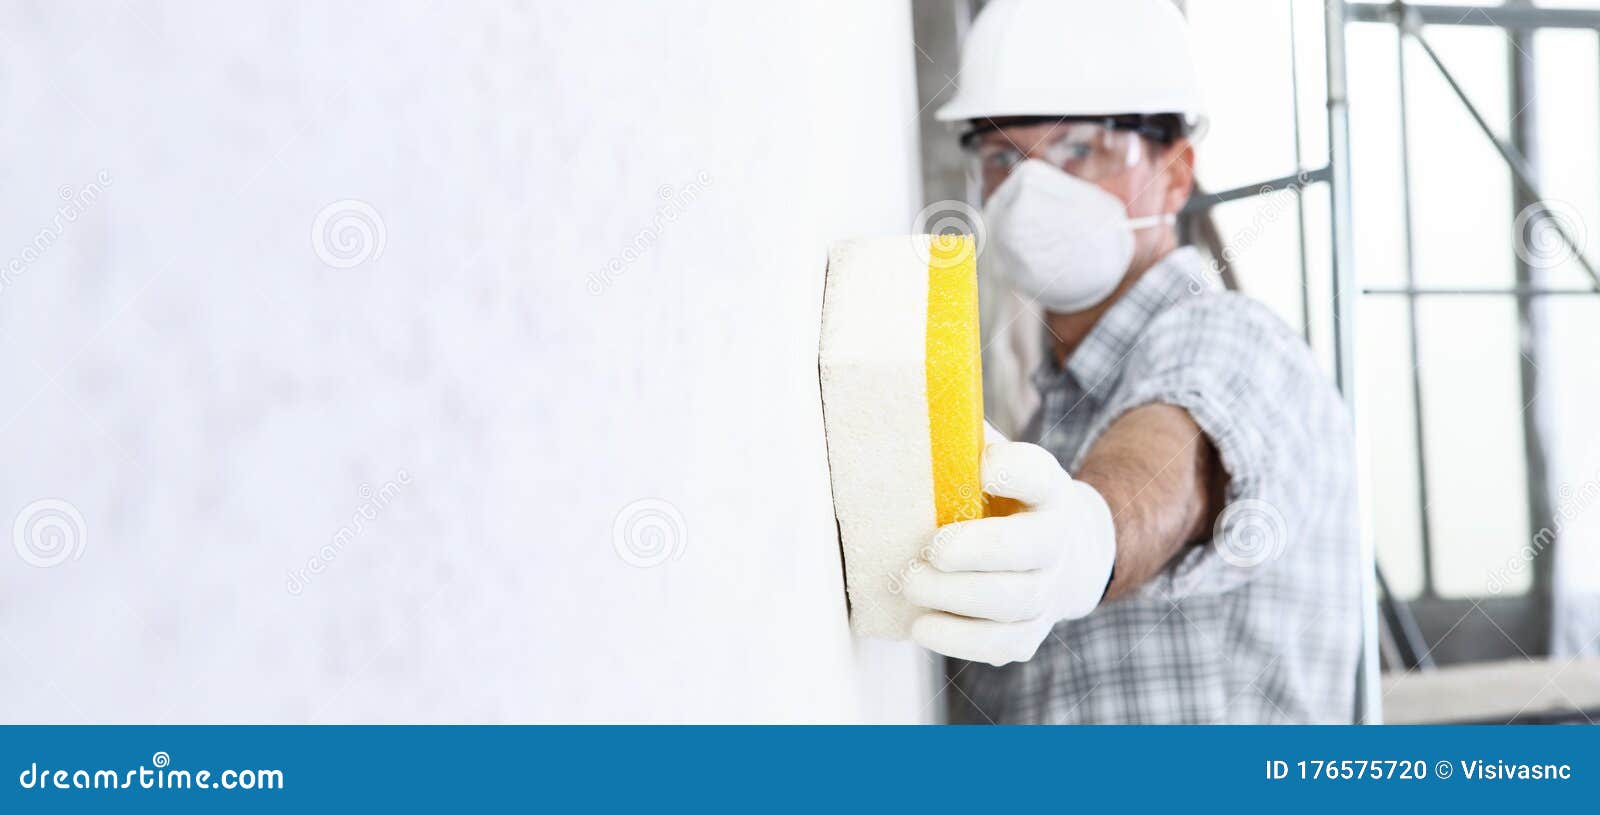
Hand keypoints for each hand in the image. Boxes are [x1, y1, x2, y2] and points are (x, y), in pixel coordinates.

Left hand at [905, 427, 1115, 666]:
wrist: (1059, 556)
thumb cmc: (999, 502)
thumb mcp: (991, 463)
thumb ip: (959, 444)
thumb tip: (898, 410)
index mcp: (1046, 490)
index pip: (1038, 474)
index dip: (1014, 469)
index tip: (983, 466)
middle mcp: (1055, 542)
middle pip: (1027, 550)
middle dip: (974, 551)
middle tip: (929, 550)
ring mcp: (1046, 592)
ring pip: (1011, 602)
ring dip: (956, 597)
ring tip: (912, 583)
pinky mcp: (1028, 634)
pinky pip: (1000, 646)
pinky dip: (958, 640)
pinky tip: (921, 625)